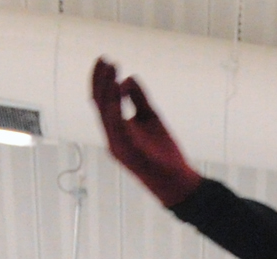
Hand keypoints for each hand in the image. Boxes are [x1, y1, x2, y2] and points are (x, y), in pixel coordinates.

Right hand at [91, 59, 202, 207]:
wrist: (177, 182)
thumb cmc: (163, 153)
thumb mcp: (151, 118)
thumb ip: (139, 99)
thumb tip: (127, 79)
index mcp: (116, 131)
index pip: (102, 102)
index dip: (102, 81)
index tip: (107, 60)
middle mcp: (112, 138)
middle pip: (100, 104)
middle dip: (101, 80)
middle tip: (106, 59)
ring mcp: (118, 146)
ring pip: (105, 113)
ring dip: (108, 88)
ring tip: (113, 68)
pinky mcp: (128, 153)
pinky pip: (117, 127)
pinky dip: (116, 107)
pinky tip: (119, 89)